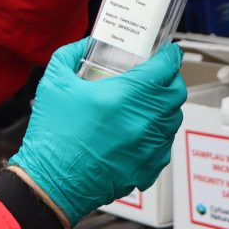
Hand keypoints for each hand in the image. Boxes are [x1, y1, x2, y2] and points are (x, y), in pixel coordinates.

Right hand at [7, 39, 186, 225]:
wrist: (52, 183)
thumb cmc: (53, 137)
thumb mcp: (54, 83)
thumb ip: (70, 55)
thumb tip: (85, 46)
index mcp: (125, 96)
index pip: (166, 68)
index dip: (170, 56)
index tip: (167, 53)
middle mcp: (143, 122)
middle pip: (176, 93)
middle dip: (169, 80)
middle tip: (155, 76)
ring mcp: (149, 148)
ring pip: (173, 120)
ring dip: (164, 107)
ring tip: (144, 104)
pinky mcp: (148, 169)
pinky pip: (164, 145)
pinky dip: (157, 135)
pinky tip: (137, 132)